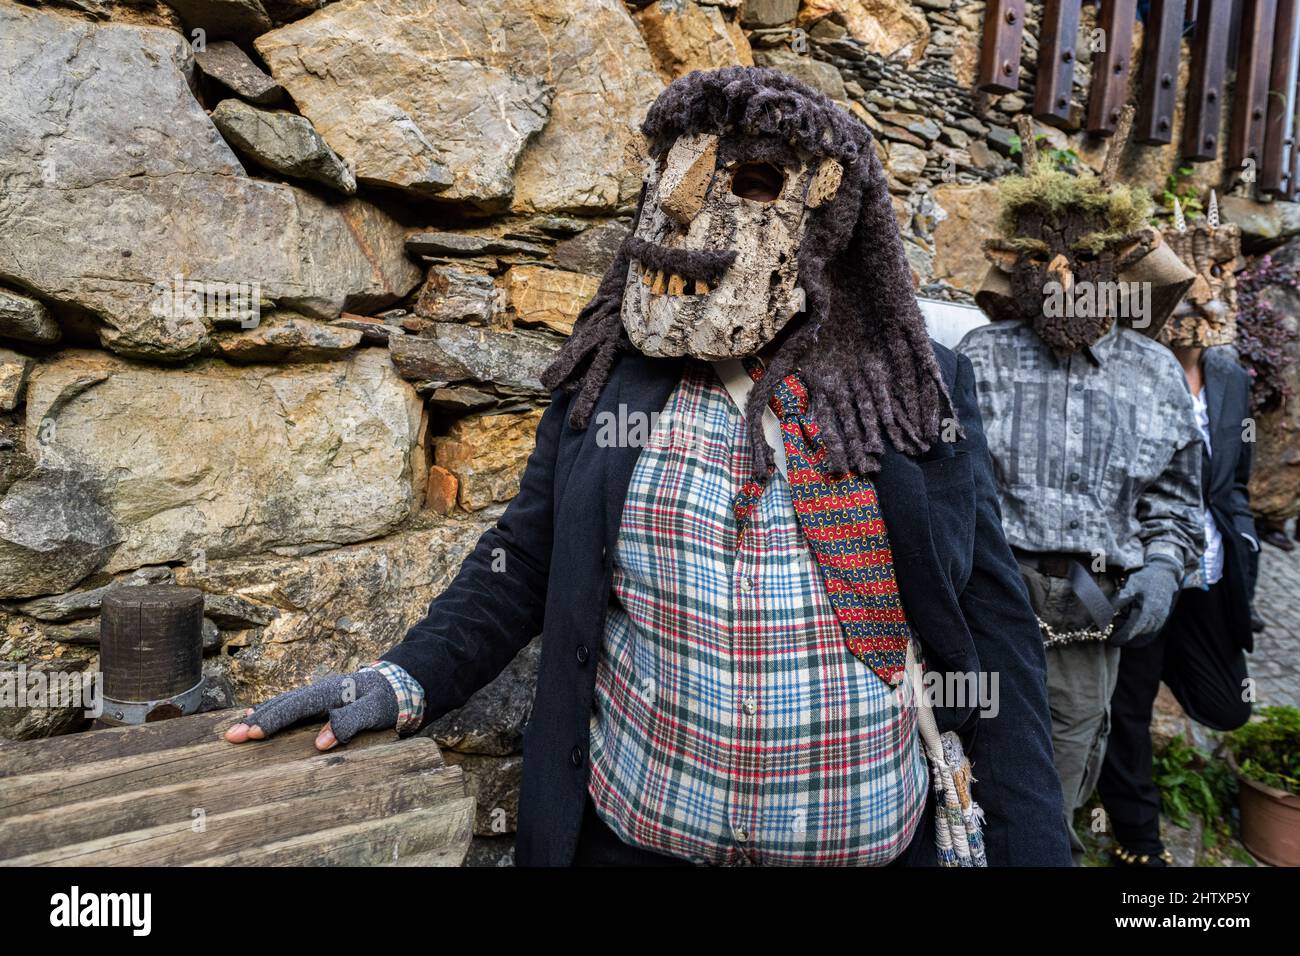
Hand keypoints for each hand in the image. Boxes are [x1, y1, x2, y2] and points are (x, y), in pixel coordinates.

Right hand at [224, 670, 398, 749]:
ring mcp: (316, 693)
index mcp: (328, 692)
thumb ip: (350, 722)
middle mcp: (317, 690)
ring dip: (259, 715)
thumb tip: (320, 742)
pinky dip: (271, 710)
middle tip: (230, 736)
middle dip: (255, 720)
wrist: (397, 682)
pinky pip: (288, 704)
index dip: (272, 721)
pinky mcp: (318, 699)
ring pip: (282, 703)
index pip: (294, 708)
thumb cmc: (386, 699)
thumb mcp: (376, 711)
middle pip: (281, 704)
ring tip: (237, 727)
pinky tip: (257, 714)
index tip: (251, 734)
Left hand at [1109, 560, 1180, 647]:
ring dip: (1132, 638)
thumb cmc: (1145, 578)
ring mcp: (1161, 621)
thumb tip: (1104, 614)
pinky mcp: (1162, 621)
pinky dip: (1139, 636)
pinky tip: (1130, 629)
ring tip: (1120, 628)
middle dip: (1125, 639)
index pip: (1133, 630)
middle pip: (1138, 637)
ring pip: (1145, 637)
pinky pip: (1150, 634)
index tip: (1111, 640)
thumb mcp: (1129, 587)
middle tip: (1112, 635)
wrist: (1165, 574)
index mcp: (1147, 609)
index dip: (1121, 637)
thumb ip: (1118, 601)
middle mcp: (1156, 618)